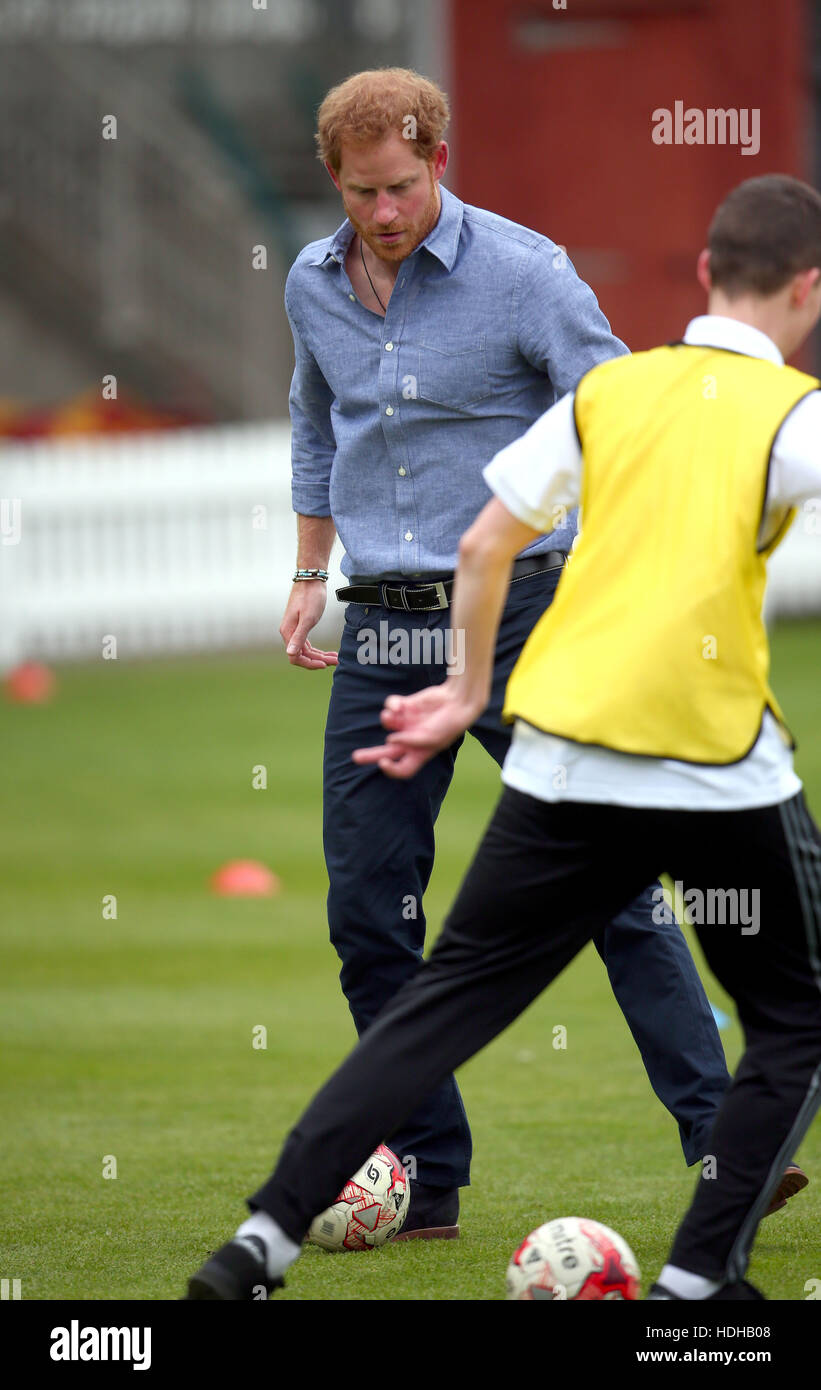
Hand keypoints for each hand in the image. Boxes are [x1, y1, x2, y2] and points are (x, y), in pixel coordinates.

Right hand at [280, 582, 337, 669]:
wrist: (311, 579)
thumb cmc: (310, 597)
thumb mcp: (308, 618)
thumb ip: (299, 637)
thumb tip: (289, 654)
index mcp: (288, 632)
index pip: (295, 657)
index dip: (309, 663)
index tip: (325, 664)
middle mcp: (289, 633)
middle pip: (302, 655)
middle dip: (319, 660)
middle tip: (336, 661)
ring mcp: (294, 630)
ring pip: (306, 650)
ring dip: (321, 656)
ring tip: (336, 659)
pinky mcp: (301, 626)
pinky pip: (308, 644)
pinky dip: (319, 650)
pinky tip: (330, 653)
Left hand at [353, 684, 480, 778]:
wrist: (458, 700)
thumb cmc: (449, 724)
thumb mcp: (432, 739)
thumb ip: (411, 741)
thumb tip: (389, 740)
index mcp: (419, 753)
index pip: (402, 769)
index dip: (391, 770)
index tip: (383, 763)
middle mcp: (411, 739)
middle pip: (387, 752)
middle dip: (371, 755)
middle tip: (355, 757)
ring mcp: (408, 722)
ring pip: (387, 723)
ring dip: (386, 720)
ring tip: (390, 716)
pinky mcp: (407, 706)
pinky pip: (391, 706)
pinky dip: (391, 705)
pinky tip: (397, 705)